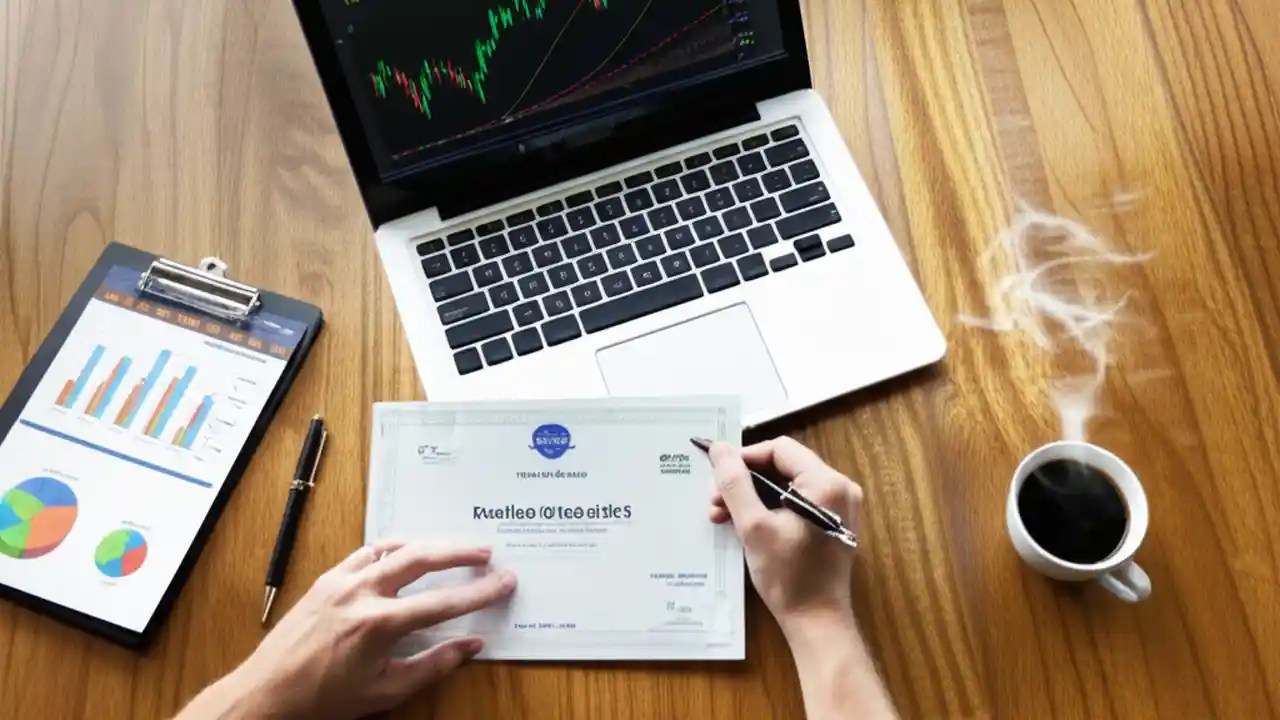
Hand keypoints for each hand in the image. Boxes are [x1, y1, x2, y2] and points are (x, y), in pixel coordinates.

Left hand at [179, 541, 515, 719]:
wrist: (268, 693)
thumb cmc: (324, 699)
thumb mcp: (385, 691)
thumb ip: (433, 665)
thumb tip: (471, 646)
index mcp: (379, 624)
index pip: (443, 602)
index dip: (480, 592)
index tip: (504, 582)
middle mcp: (361, 593)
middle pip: (422, 558)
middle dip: (459, 552)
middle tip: (486, 552)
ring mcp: (341, 581)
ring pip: (393, 547)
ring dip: (426, 545)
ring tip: (451, 548)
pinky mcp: (325, 579)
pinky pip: (366, 553)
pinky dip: (391, 548)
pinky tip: (403, 553)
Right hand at [708, 437, 861, 630]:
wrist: (816, 622)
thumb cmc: (788, 577)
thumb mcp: (754, 527)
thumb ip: (735, 484)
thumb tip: (719, 449)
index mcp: (826, 484)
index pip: (779, 449)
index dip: (745, 458)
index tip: (718, 476)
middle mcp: (839, 488)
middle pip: (783, 465)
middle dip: (746, 481)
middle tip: (716, 501)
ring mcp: (840, 506)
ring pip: (787, 484)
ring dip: (754, 496)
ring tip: (722, 515)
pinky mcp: (834, 522)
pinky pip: (797, 501)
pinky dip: (770, 508)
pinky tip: (745, 523)